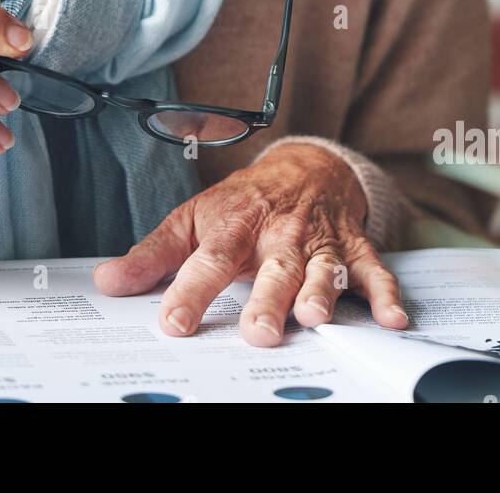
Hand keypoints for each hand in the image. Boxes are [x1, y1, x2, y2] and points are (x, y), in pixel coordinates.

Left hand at [93, 143, 408, 345]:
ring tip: (316, 318)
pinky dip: (386, 294)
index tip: (173, 323)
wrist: (306, 166)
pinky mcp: (353, 249)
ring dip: (321, 293)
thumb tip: (106, 282)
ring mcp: (319, 242)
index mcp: (235, 226)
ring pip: (322, 269)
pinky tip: (392, 318)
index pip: (209, 259)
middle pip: (273, 268)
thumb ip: (153, 254)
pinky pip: (374, 271)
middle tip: (259, 332)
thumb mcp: (193, 218)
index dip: (190, 291)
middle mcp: (279, 234)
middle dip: (267, 299)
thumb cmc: (245, 201)